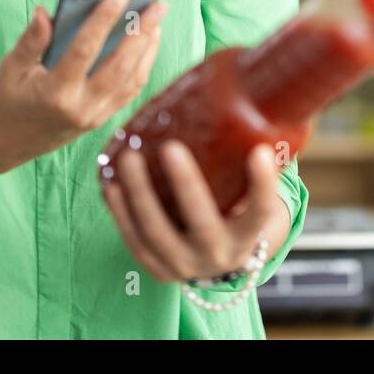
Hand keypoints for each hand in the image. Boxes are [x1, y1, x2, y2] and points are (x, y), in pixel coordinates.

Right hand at [0, 0, 167, 173]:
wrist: (5, 145)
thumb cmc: (6, 101)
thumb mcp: (9, 69)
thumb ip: (30, 41)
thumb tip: (45, 11)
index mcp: (54, 94)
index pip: (84, 50)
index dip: (103, 20)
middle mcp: (80, 108)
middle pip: (120, 66)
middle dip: (141, 33)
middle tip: (158, 4)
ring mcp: (95, 116)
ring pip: (132, 80)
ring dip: (148, 48)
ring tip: (158, 18)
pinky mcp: (102, 119)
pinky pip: (130, 90)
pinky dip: (143, 65)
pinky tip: (148, 42)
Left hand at [102, 140, 284, 282]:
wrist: (214, 261)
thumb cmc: (230, 212)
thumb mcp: (243, 198)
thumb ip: (242, 164)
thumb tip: (243, 103)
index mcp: (248, 235)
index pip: (260, 210)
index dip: (262, 184)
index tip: (259, 151)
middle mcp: (219, 255)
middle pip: (202, 222)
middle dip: (185, 183)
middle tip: (170, 146)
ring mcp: (186, 265)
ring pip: (157, 232)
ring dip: (140, 193)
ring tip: (128, 157)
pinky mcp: (158, 270)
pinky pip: (135, 241)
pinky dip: (121, 212)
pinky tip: (111, 185)